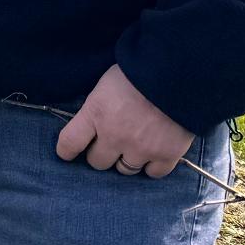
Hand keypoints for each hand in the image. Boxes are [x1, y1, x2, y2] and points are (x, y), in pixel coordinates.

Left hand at [55, 64, 193, 177]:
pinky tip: (153, 154)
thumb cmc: (138, 71)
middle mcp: (114, 136)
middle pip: (97, 162)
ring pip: (124, 169)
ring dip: (126, 160)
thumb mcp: (106, 84)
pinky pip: (153, 173)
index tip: (68, 153)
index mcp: (95, 114)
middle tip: (110, 143)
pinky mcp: (167, 154)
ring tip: (133, 147)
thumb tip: (94, 121)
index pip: (69, 143)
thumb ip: (98, 107)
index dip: (66, 151)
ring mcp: (141, 148)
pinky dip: (152, 166)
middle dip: (101, 153)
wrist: (178, 74)